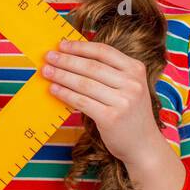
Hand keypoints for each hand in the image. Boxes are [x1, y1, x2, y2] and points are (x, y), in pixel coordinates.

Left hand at [40, 38, 163, 168]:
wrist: (143, 145)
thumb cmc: (129, 113)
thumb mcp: (128, 87)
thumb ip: (109, 73)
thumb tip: (74, 57)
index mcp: (136, 69)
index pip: (104, 51)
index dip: (80, 47)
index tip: (62, 44)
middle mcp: (132, 83)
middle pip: (91, 66)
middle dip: (66, 60)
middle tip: (49, 56)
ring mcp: (123, 101)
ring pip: (84, 83)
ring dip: (61, 75)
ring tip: (46, 71)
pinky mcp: (111, 118)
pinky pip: (81, 101)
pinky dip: (65, 94)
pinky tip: (53, 89)